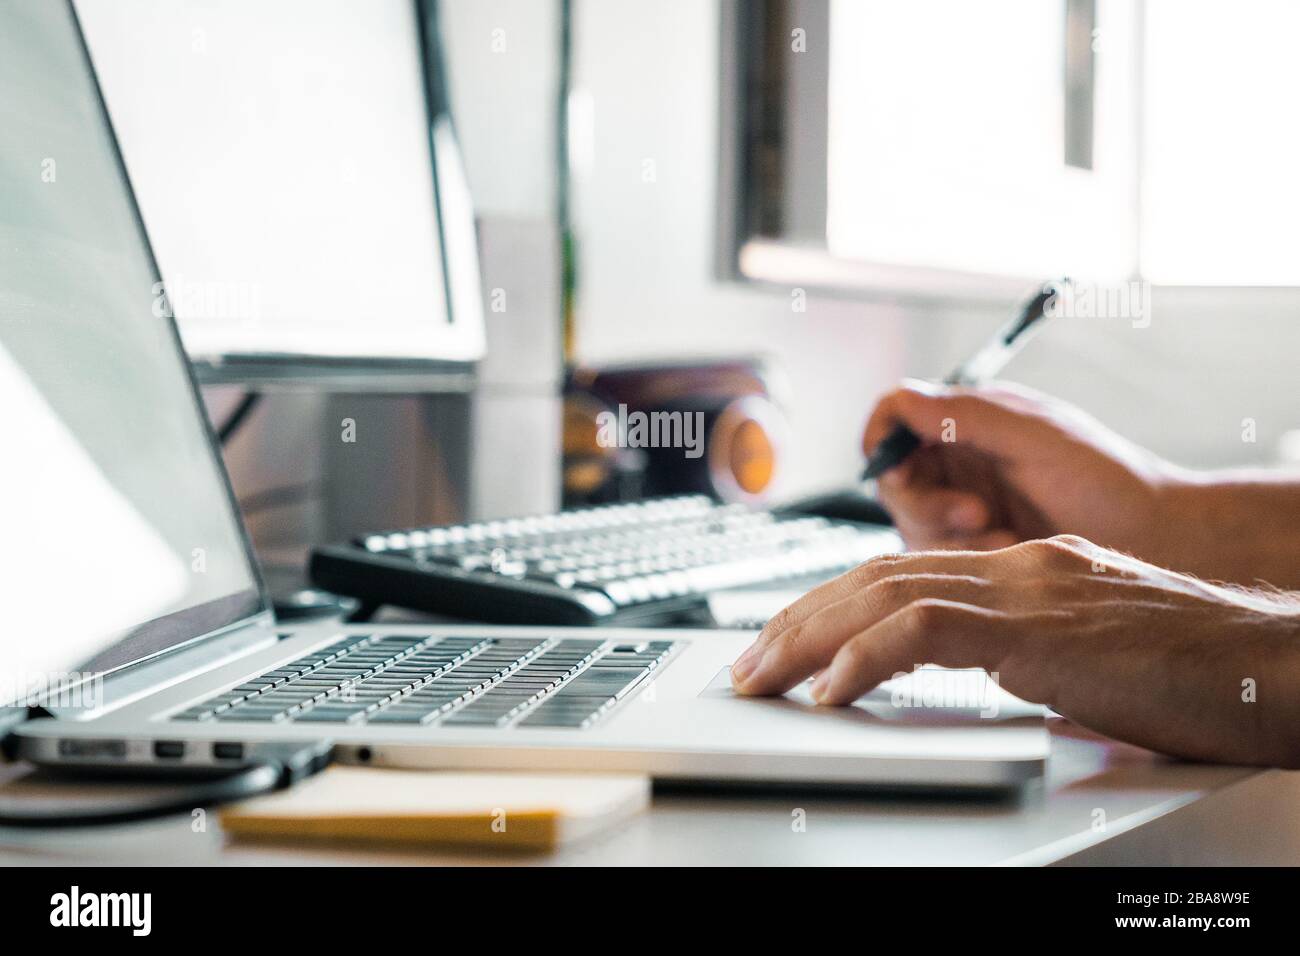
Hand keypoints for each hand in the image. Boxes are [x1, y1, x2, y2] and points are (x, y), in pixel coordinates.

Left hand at [730, 535, 1299, 766]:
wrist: (1275, 660)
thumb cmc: (1195, 669)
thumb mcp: (1085, 656)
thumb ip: (1023, 654)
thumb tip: (971, 678)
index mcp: (1023, 570)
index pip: (902, 573)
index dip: (832, 605)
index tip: (788, 642)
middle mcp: (1014, 566)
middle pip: (874, 576)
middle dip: (798, 619)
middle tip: (747, 662)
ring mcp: (1025, 588)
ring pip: (882, 595)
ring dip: (808, 638)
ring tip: (760, 677)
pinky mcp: (1039, 625)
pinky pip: (925, 631)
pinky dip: (865, 657)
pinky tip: (830, 690)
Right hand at [863, 380, 1174, 560]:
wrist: (1158, 540)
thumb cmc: (1108, 480)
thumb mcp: (1033, 436)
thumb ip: (963, 415)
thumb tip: (900, 401)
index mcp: (969, 421)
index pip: (896, 416)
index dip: (883, 440)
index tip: (897, 468)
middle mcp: (960, 460)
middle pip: (895, 476)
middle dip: (927, 502)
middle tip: (975, 515)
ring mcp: (963, 506)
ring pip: (911, 523)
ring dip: (949, 536)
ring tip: (1003, 539)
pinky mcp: (973, 551)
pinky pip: (936, 559)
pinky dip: (966, 559)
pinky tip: (1009, 555)